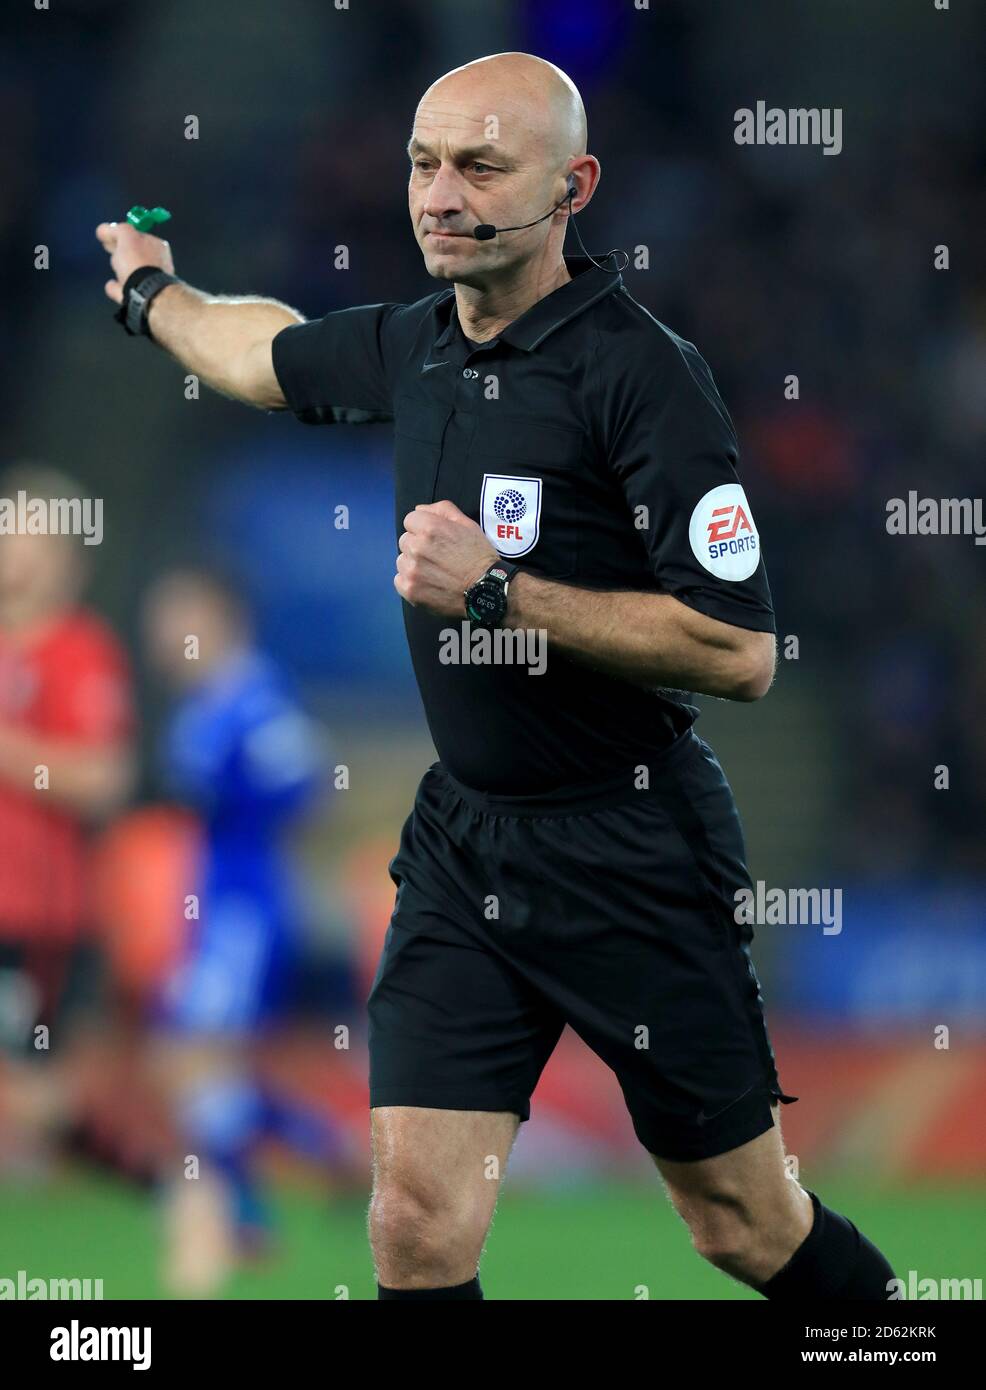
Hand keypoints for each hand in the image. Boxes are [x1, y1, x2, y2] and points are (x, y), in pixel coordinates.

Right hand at [95, 221, 174, 306]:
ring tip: (114, 269)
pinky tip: (111, 285)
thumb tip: (103, 229)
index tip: (108, 237)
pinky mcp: (142, 298)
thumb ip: (116, 229)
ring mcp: (151, 282)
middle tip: (109, 248)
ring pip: (132, 273)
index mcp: (157, 246)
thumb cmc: (138, 261)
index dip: (121, 235)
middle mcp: (158, 263)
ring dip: (122, 270)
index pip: (137, 236)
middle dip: (122, 251)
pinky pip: (125, 290)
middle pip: (135, 254)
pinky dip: (118, 287)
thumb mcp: (126, 235)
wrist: (148, 295)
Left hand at [395, 501, 496, 616]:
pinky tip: (427, 584)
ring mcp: (411, 570)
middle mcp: (417, 547)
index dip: (423, 528)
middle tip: (436, 557)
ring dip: (413, 564)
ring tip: (433, 572)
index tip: (435, 539)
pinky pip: (399, 580)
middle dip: (417, 546)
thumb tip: (419, 509)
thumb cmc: (479, 556)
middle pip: (405, 540)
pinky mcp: (409, 589)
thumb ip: (442, 510)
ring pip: (401, 561)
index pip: (410, 520)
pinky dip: (410, 582)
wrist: (486, 590)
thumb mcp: (467, 525)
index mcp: (430, 528)